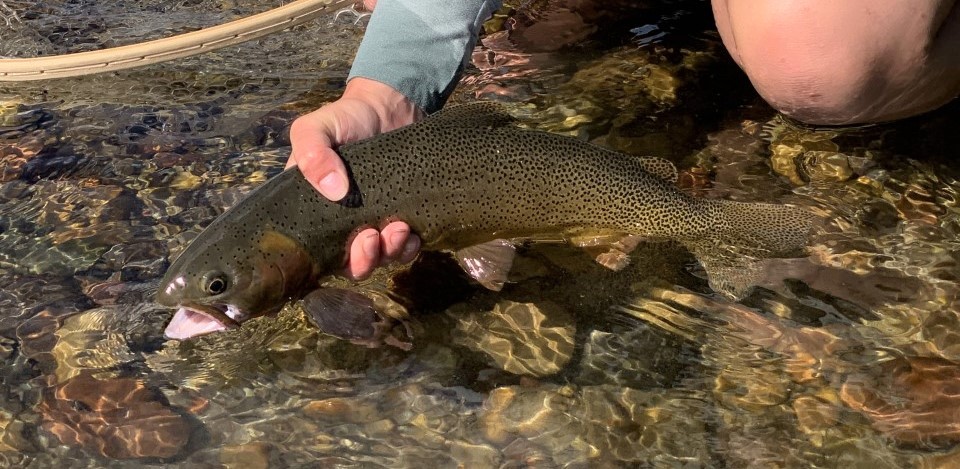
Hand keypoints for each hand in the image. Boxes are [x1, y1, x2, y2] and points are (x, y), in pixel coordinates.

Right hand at [287, 77, 422, 278]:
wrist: (389, 106)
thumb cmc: (346, 118)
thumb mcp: (316, 127)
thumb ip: (312, 153)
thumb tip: (334, 190)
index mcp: (314, 209)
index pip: (314, 250)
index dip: (329, 259)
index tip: (348, 244)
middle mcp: (342, 224)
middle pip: (350, 264)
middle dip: (363, 260)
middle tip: (373, 238)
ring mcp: (374, 223)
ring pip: (380, 258)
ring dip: (389, 253)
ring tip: (399, 230)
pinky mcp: (402, 219)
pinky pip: (405, 248)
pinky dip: (410, 248)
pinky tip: (414, 234)